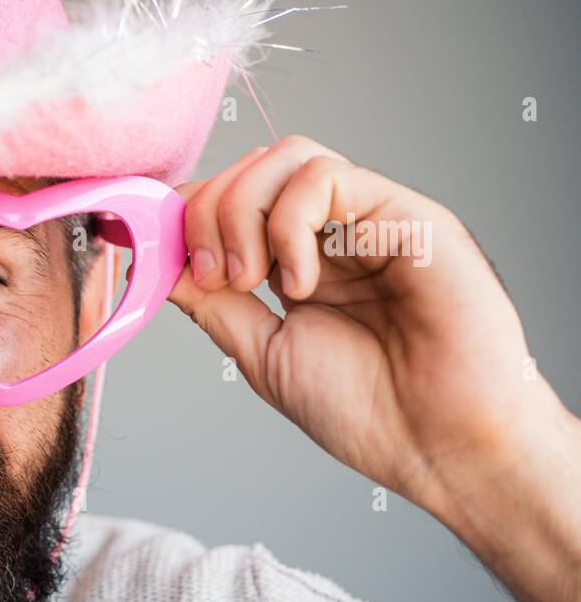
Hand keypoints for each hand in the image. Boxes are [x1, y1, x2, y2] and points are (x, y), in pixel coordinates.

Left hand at [169, 135, 580, 601]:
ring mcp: (370, 219)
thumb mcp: (263, 352)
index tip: (165, 261)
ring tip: (250, 279)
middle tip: (213, 278)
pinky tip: (301, 282)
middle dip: (208, 214)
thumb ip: (214, 304)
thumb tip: (162, 263)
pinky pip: (327, 176)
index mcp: (299, 261)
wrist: (439, 443)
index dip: (189, 217)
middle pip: (250, 169)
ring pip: (286, 157)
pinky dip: (291, 222)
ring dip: (243, 212)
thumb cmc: (367, 408)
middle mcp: (334, 233)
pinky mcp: (406, 215)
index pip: (231, 199)